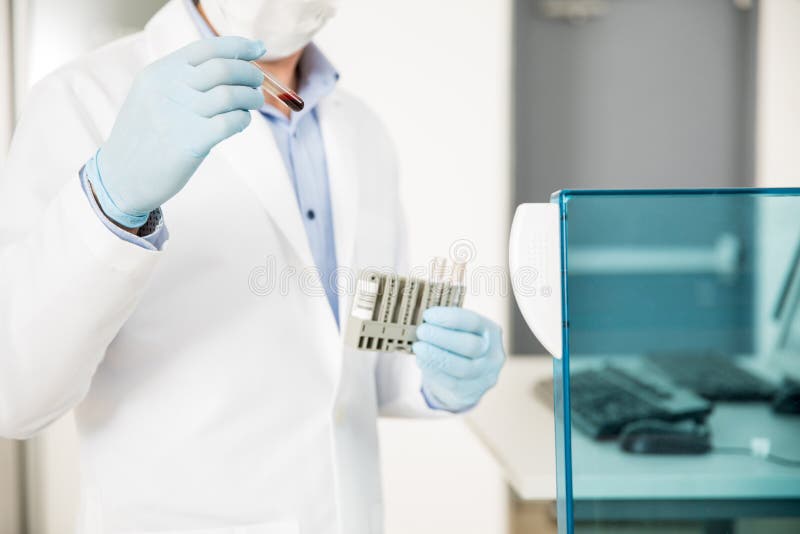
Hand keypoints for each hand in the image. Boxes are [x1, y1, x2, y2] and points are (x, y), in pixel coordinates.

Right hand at [89, 37, 266, 227]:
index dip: (238, 47)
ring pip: (231, 94)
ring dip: (251, 97)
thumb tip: (233, 64)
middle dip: (249, 73)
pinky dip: (242, 119)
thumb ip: (183, 80)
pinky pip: (231, 121)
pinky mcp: (191, 141)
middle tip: (257, 83)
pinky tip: (240, 122)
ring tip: (254, 103)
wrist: (121, 177)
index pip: (206, 48)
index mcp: (159, 72)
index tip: (258, 49)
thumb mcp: (152, 96)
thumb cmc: (145, 137)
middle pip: (224, 68)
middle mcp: (168, 88)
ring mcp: (179, 114)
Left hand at [413, 307, 505, 411]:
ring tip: (419, 347)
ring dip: (436, 355)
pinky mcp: (471, 393)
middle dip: (442, 337)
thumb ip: (447, 326)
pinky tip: (422, 361)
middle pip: (470, 346)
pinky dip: (433, 370)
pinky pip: (451, 382)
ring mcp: (485, 376)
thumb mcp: (460, 332)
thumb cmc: (459, 347)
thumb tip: (425, 322)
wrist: (466, 379)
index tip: (428, 315)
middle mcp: (493, 355)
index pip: (473, 322)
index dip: (449, 318)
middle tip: (422, 331)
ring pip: (462, 367)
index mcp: (491, 332)